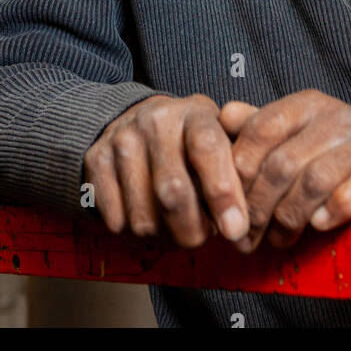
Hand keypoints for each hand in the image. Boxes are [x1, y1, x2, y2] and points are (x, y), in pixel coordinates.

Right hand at [84, 93, 253, 246]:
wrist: (135, 120)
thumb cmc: (192, 142)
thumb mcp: (223, 138)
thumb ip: (243, 165)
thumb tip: (255, 212)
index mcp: (194, 113)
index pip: (208, 149)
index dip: (223, 193)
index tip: (235, 231)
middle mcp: (155, 120)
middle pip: (172, 191)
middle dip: (194, 230)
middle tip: (203, 237)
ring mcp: (121, 138)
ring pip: (143, 216)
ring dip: (165, 236)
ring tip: (176, 224)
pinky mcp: (95, 159)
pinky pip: (116, 220)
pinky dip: (134, 233)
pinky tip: (148, 216)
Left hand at [220, 90, 350, 252]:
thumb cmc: (327, 158)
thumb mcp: (291, 139)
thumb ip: (256, 129)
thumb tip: (223, 115)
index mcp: (307, 105)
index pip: (261, 129)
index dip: (239, 171)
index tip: (227, 206)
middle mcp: (337, 115)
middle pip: (284, 162)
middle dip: (259, 205)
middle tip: (247, 236)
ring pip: (314, 180)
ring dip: (290, 217)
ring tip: (278, 240)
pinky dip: (334, 209)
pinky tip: (318, 224)